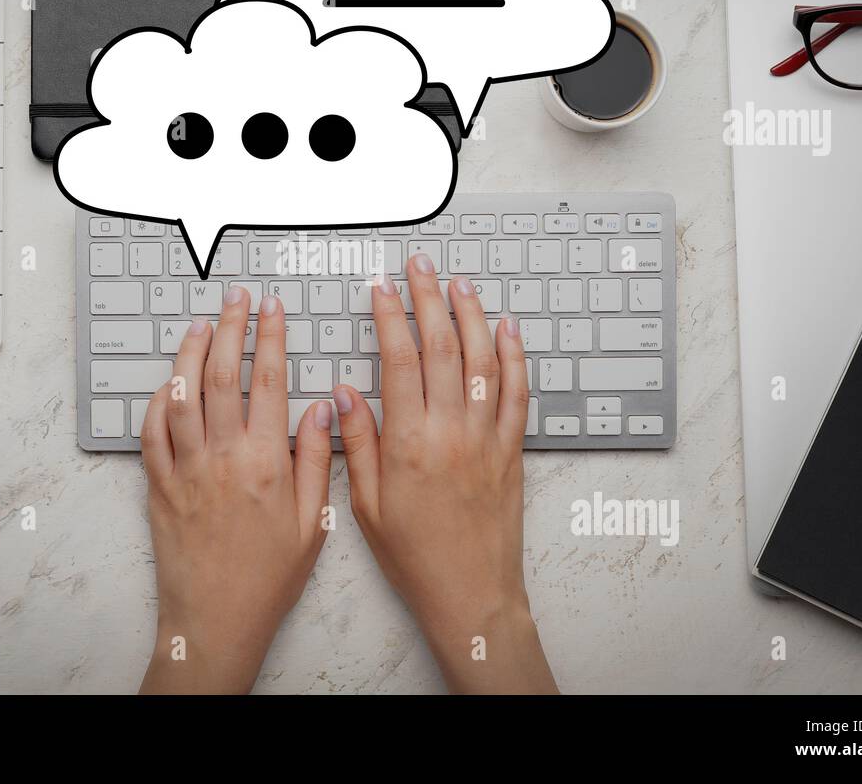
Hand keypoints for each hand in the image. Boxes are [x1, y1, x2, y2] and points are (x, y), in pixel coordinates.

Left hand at [138, 287, 331, 693]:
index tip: (272, 309)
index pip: (268, 380)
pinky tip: (169, 384)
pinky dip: (158, 401)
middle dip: (230, 327)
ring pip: (182, 395)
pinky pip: (152, 432)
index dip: (270, 337)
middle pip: (222, 374)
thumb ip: (320, 460)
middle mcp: (222, 457)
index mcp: (266, 462)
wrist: (215, 620)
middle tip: (236, 298)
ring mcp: (185, 470)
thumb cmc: (269, 578)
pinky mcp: (158, 487)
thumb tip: (324, 408)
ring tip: (200, 325)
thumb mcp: (313, 522)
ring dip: (190, 353)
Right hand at [333, 253, 556, 693]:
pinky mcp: (512, 451)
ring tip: (459, 284)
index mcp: (408, 443)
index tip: (379, 289)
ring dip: (471, 315)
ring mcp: (487, 438)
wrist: (471, 594)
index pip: (398, 360)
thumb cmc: (415, 556)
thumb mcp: (367, 505)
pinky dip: (513, 357)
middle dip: (428, 299)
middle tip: (419, 267)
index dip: (389, 317)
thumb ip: (356, 443)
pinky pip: (517, 393)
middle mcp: (451, 432)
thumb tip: (344, 392)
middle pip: (442, 347)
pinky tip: (506, 329)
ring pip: (483, 360)